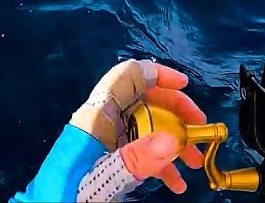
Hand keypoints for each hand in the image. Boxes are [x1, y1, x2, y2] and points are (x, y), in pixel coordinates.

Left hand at [16, 59, 206, 202]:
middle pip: (143, 101)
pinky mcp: (107, 161)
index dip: (156, 74)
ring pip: (146, 128)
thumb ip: (135, 161)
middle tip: (199, 129)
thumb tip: (171, 140)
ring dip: (173, 141)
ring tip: (193, 162)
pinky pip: (139, 152)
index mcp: (95, 119)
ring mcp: (105, 143)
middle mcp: (101, 124)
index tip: (184, 86)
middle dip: (175, 112)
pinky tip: (175, 182)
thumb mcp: (102, 180)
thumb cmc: (65, 195)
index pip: (126, 78)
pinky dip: (160, 163)